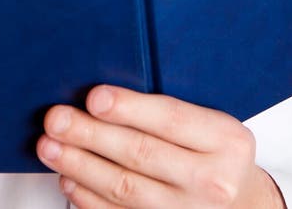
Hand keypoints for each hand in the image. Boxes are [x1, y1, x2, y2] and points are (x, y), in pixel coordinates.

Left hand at [37, 85, 285, 207]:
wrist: (241, 205)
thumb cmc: (214, 151)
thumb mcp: (210, 123)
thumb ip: (170, 110)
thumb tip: (101, 95)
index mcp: (227, 140)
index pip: (171, 120)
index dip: (129, 108)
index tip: (93, 97)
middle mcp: (212, 181)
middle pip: (141, 154)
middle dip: (91, 134)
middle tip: (56, 119)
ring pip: (125, 189)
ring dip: (80, 166)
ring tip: (49, 146)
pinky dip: (88, 198)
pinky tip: (68, 178)